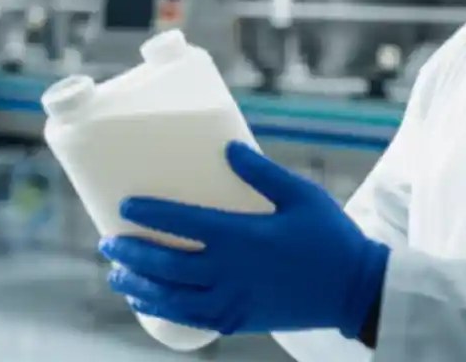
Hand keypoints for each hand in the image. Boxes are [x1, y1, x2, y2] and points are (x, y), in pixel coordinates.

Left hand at [99, 141, 388, 337]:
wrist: (357, 290)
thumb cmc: (330, 236)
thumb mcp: (300, 195)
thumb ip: (261, 171)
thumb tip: (226, 145)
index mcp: (244, 236)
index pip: (184, 224)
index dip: (151, 215)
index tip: (124, 206)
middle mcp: (232, 272)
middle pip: (168, 265)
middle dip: (132, 254)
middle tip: (109, 242)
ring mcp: (235, 300)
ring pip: (174, 298)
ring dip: (140, 287)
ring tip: (117, 275)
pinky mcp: (241, 320)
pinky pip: (193, 319)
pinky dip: (165, 312)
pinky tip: (148, 303)